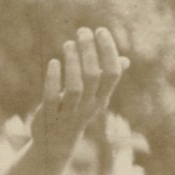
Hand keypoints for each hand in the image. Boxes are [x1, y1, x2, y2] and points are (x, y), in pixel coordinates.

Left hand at [27, 25, 127, 154]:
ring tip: (68, 43)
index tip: (100, 31)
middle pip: (94, 76)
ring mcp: (69, 112)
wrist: (56, 143)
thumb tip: (125, 60)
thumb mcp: (95, 97)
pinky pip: (52, 97)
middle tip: (83, 31)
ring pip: (75, 87)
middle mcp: (89, 105)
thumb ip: (107, 79)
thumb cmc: (77, 112)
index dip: (108, 50)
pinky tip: (53, 62)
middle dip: (89, 51)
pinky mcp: (49, 116)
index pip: (112, 72)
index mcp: (102, 98)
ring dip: (72, 62)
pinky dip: (53, 79)